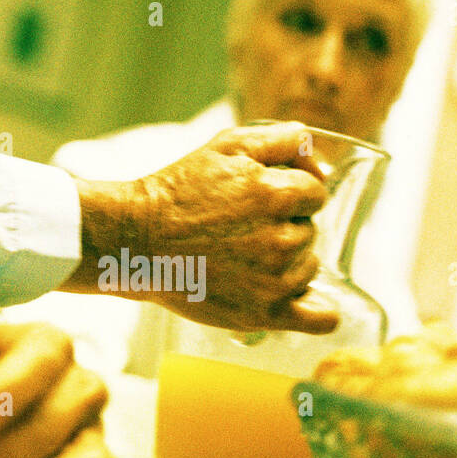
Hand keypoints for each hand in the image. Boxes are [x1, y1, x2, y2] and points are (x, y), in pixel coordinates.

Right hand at [63, 123, 336, 334]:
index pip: (315, 192)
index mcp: (278, 194)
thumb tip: (322, 162)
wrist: (135, 241)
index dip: (288, 193)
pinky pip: (321, 317)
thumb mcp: (226, 145)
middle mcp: (283, 238)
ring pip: (310, 267)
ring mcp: (276, 279)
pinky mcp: (265, 313)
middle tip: (239, 229)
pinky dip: (316, 309)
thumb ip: (283, 140)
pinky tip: (294, 299)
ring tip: (241, 257)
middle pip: (311, 231)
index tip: (257, 201)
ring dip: (287, 261)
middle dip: (283, 226)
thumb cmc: (177, 191)